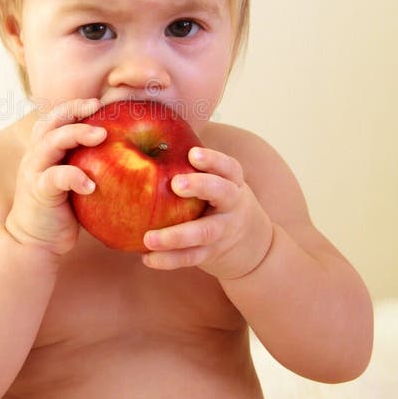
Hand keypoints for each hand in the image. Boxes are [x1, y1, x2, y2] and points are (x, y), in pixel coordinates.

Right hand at [5, 98, 106, 254]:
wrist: (35, 241)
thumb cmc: (62, 209)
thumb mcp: (72, 180)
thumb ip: (85, 162)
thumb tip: (126, 149)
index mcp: (44, 149)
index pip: (56, 117)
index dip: (75, 106)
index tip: (99, 102)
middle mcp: (36, 155)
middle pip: (52, 122)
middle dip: (75, 110)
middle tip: (100, 107)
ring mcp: (35, 172)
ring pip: (51, 142)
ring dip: (77, 134)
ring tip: (102, 135)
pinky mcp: (38, 192)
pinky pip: (56, 177)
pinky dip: (75, 177)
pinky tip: (92, 185)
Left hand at [142, 147, 272, 279]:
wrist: (250, 243)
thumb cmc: (218, 199)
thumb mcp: (217, 180)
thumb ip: (191, 164)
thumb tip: (152, 138)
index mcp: (232, 182)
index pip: (228, 167)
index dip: (213, 159)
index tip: (193, 153)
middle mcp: (232, 205)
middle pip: (222, 194)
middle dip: (201, 187)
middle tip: (176, 183)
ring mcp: (223, 231)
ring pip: (203, 233)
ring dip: (175, 237)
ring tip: (148, 238)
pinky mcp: (211, 254)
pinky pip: (191, 258)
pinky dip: (168, 260)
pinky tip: (147, 258)